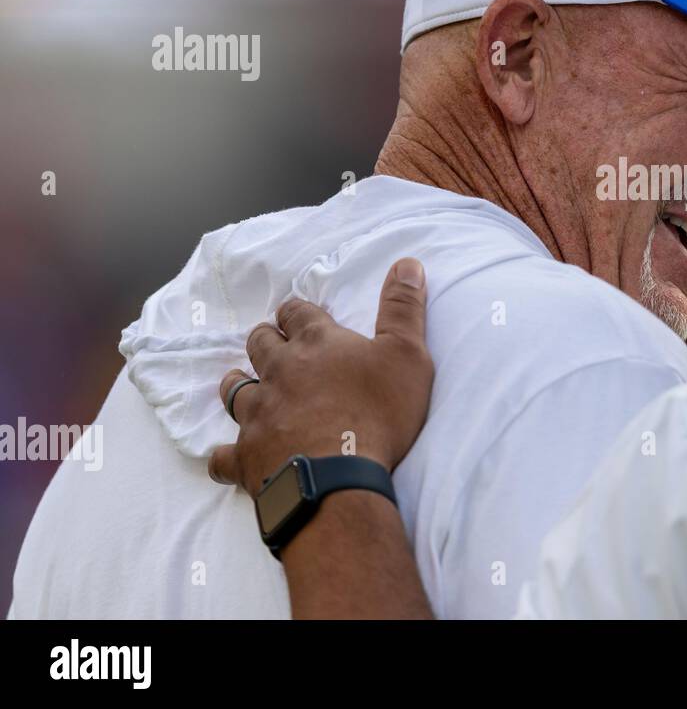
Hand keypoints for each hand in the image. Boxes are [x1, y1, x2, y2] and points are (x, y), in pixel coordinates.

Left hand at [208, 257, 433, 495]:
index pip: (297, 313)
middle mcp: (279, 372)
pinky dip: (227, 454)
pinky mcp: (246, 455)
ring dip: (238, 384)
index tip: (296, 314)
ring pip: (235, 390)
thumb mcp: (406, 355)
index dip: (296, 312)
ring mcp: (257, 414)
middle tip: (272, 343)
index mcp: (315, 344)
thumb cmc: (377, 413)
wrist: (339, 478)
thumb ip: (403, 308)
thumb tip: (407, 263)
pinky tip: (230, 455)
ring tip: (242, 384)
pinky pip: (225, 454)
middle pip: (260, 345)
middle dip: (266, 340)